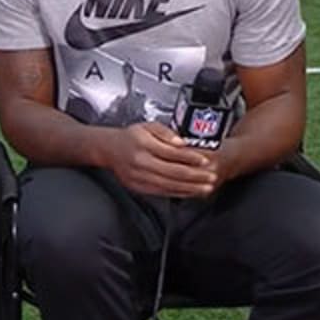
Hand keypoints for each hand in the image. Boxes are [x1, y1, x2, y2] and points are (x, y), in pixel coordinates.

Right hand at [100, 122, 216, 198]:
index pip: (172, 153)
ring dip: (190, 188)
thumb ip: (166, 132)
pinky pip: (161, 192)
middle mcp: (140, 162)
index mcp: (144, 144)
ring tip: (205, 188)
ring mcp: (139, 176)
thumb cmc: (130, 137)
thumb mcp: (147, 126)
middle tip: (211, 177)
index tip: (206, 160)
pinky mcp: (138, 186)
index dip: (191, 158)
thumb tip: (182, 143)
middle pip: (173, 172)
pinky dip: (178, 193)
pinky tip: (190, 192)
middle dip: (195, 176)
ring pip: (169, 185)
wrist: (109, 150)